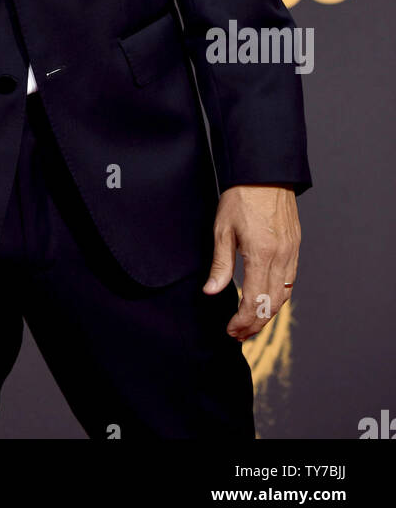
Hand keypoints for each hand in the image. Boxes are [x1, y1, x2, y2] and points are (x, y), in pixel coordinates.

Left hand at [203, 185, 299, 340]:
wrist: (265, 173)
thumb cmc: (240, 197)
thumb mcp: (222, 229)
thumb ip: (220, 264)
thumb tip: (211, 291)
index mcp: (261, 253)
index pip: (254, 300)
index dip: (242, 320)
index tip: (231, 330)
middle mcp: (281, 256)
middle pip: (272, 304)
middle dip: (255, 324)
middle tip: (239, 334)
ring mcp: (292, 252)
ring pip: (284, 295)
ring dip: (268, 313)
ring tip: (250, 323)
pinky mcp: (295, 246)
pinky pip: (290, 280)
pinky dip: (278, 296)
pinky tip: (265, 300)